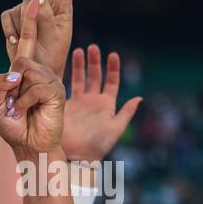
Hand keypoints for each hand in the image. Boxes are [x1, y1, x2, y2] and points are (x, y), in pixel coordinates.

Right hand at [0, 0, 75, 75]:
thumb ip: (47, 17)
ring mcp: (27, 11)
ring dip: (21, 25)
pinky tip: (14, 40)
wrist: (34, 72)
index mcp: (63, 8)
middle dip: (32, 15)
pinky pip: (6, 15)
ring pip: (20, 6)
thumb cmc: (50, 58)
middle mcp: (45, 5)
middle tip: (36, 35)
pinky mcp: (13, 18)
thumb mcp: (54, 38)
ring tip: (27, 41)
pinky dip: (8, 27)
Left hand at [0, 0, 64, 156]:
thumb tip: (15, 72)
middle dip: (11, 84)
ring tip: (20, 111)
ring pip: (25, 73)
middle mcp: (38, 72)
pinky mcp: (57, 90)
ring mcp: (49, 80)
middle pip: (21, 59)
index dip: (28, 23)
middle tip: (12, 104)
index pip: (25, 43)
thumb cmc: (14, 127)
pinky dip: (23, 103)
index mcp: (24, 73)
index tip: (33, 0)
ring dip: (16, 97)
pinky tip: (26, 113)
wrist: (30, 146)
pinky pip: (34, 88)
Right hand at [62, 45, 142, 162]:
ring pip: (80, 79)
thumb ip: (126, 113)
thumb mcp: (116, 129)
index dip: (113, 68)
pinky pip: (65, 89)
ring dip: (80, 65)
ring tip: (79, 50)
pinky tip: (63, 66)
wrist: (75, 156)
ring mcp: (78, 103)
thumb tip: (139, 97)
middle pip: (95, 76)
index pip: (112, 81)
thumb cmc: (97, 145)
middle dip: (95, 61)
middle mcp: (93, 102)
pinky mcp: (64, 107)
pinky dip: (64, 77)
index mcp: (107, 105)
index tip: (113, 54)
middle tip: (93, 48)